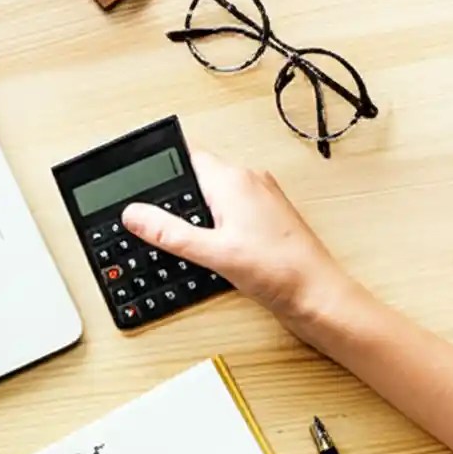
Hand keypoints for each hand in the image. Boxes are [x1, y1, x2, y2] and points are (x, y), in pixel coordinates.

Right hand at [121, 151, 354, 324]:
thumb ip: (168, 232)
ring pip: (212, 195)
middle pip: (196, 177)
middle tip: (158, 223)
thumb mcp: (211, 252)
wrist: (319, 296)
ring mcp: (259, 199)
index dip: (160, 171)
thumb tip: (134, 215)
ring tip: (188, 240)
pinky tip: (211, 249)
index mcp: (233, 180)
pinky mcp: (265, 218)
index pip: (186, 156)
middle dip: (175, 199)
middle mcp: (249, 182)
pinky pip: (228, 210)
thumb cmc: (281, 271)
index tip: (140, 185)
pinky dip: (212, 226)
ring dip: (195, 215)